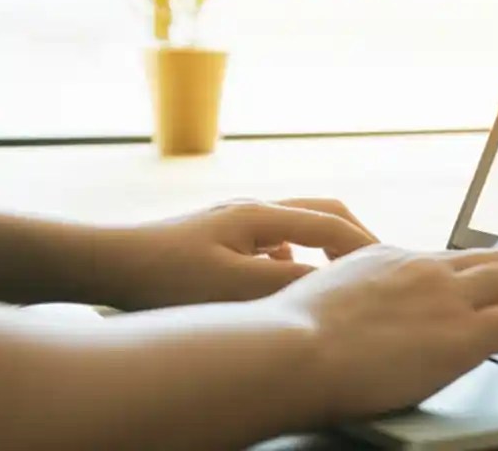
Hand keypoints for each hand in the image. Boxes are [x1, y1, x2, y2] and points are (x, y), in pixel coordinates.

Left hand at [111, 198, 377, 309]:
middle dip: (355, 239)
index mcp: (261, 215)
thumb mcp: (231, 287)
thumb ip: (286, 283)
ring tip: (339, 282)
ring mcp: (236, 220)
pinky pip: (273, 243)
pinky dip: (293, 261)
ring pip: (299, 227)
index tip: (391, 271)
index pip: (333, 225)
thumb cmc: (164, 276)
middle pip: (323, 213)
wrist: (107, 263)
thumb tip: (330, 286)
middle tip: (378, 268)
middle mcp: (253, 209)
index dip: (366, 249)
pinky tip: (282, 288)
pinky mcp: (220, 236)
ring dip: (324, 249)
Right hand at [272, 244, 497, 421]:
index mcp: (391, 259)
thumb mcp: (317, 304)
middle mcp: (426, 268)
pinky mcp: (464, 333)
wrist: (287, 352)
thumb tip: (341, 322)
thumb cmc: (285, 342)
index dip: (487, 273)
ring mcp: (447, 296)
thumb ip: (346, 304)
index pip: (455, 258)